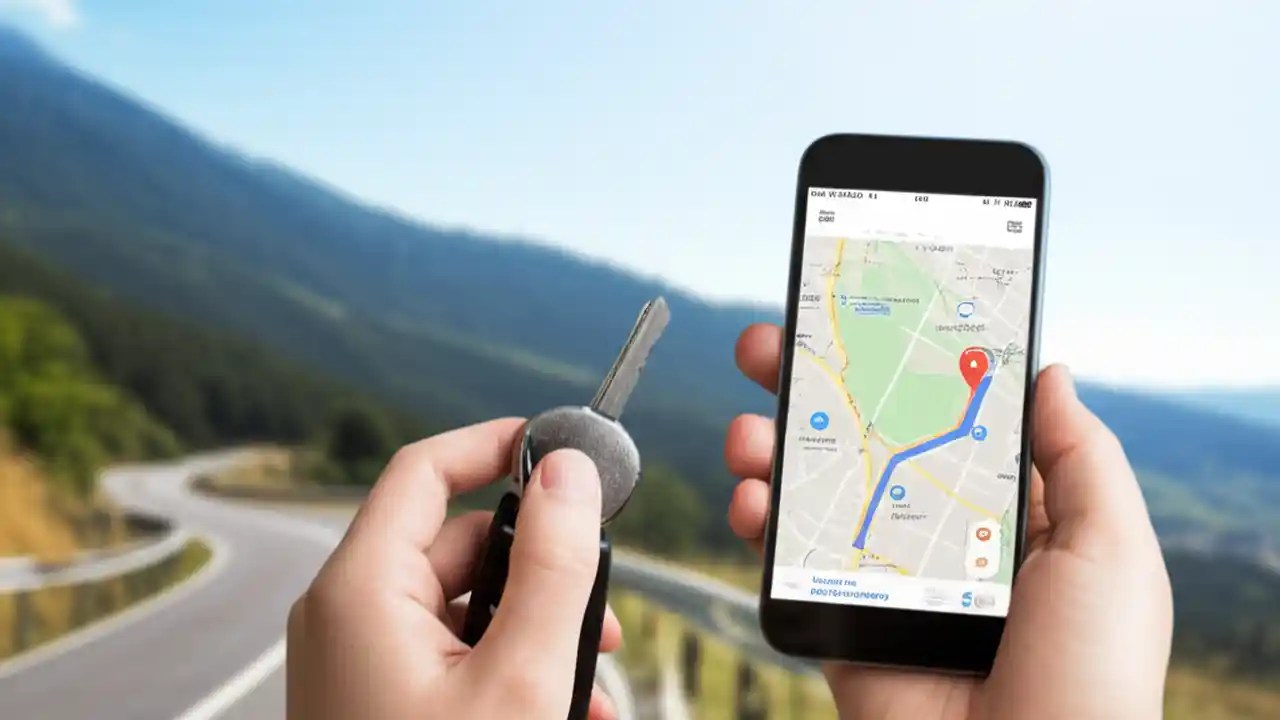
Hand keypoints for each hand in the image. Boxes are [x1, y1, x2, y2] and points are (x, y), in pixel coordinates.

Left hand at [287, 419, 620, 719]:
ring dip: (535, 628)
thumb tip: (568, 474)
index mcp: (359, 592)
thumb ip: (551, 568)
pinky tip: (561, 705)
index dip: (496, 445)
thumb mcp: (519, 677)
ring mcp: (358, 660)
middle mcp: (347, 617)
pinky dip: (507, 665)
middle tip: (601, 611)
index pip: (424, 470)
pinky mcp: (375, 695)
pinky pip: (450, 652)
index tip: (560, 446)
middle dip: (540, 570)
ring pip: (464, 604)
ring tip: (590, 681)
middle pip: (457, 544)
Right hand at [725, 324, 1172, 719]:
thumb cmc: (1090, 674)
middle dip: (810, 390)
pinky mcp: (836, 621)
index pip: (942, 419)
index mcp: (1006, 514)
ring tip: (750, 432)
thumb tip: (1050, 369)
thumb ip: (1081, 456)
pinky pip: (783, 559)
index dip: (898, 367)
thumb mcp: (1111, 551)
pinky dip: (754, 521)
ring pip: (810, 493)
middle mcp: (936, 536)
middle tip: (767, 348)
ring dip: (769, 449)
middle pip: (861, 442)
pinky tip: (749, 499)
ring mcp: (880, 577)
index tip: (859, 318)